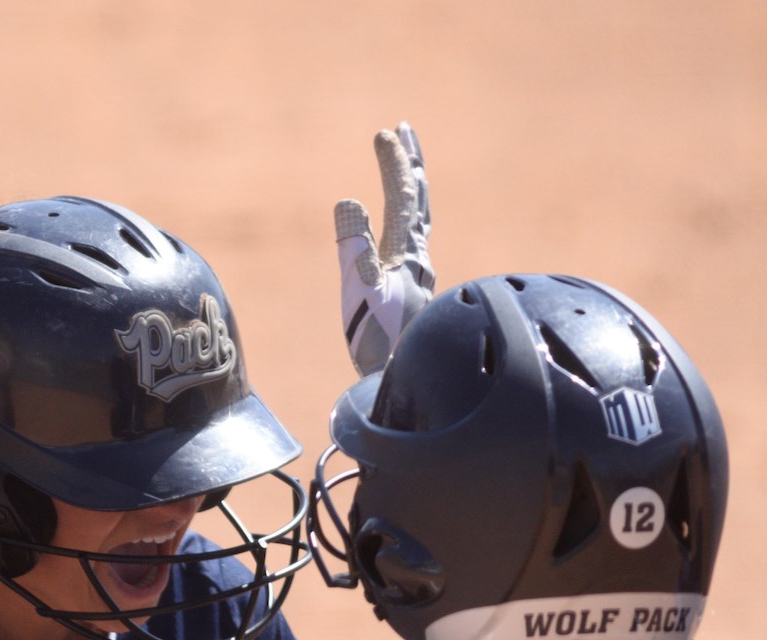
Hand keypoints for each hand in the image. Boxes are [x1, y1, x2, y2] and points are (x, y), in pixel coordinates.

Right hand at [335, 122, 433, 375]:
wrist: (401, 382)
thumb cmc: (378, 343)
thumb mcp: (360, 293)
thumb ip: (353, 248)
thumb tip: (349, 199)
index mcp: (406, 253)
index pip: (402, 196)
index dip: (393, 164)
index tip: (383, 133)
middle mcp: (416, 258)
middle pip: (417, 200)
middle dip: (409, 164)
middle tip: (403, 131)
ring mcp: (414, 274)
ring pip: (417, 219)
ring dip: (409, 190)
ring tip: (405, 170)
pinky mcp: (408, 290)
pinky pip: (409, 241)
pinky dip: (404, 220)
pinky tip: (400, 229)